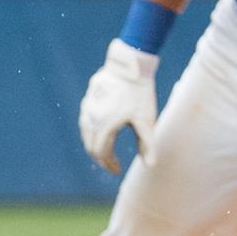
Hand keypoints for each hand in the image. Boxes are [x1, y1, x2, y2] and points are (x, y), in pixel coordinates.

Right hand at [79, 40, 159, 174]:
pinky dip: (92, 132)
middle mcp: (90, 120)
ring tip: (107, 151)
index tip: (118, 170)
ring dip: (95, 145)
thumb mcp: (146, 120)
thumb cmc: (140, 93)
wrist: (129, 65)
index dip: (109, 164)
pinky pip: (86, 121)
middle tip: (112, 164)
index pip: (102, 154)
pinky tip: (102, 132)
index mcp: (104, 127)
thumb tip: (150, 166)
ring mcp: (87, 109)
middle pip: (90, 146)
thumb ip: (147, 144)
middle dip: (101, 158)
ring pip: (86, 134)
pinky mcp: (88, 100)